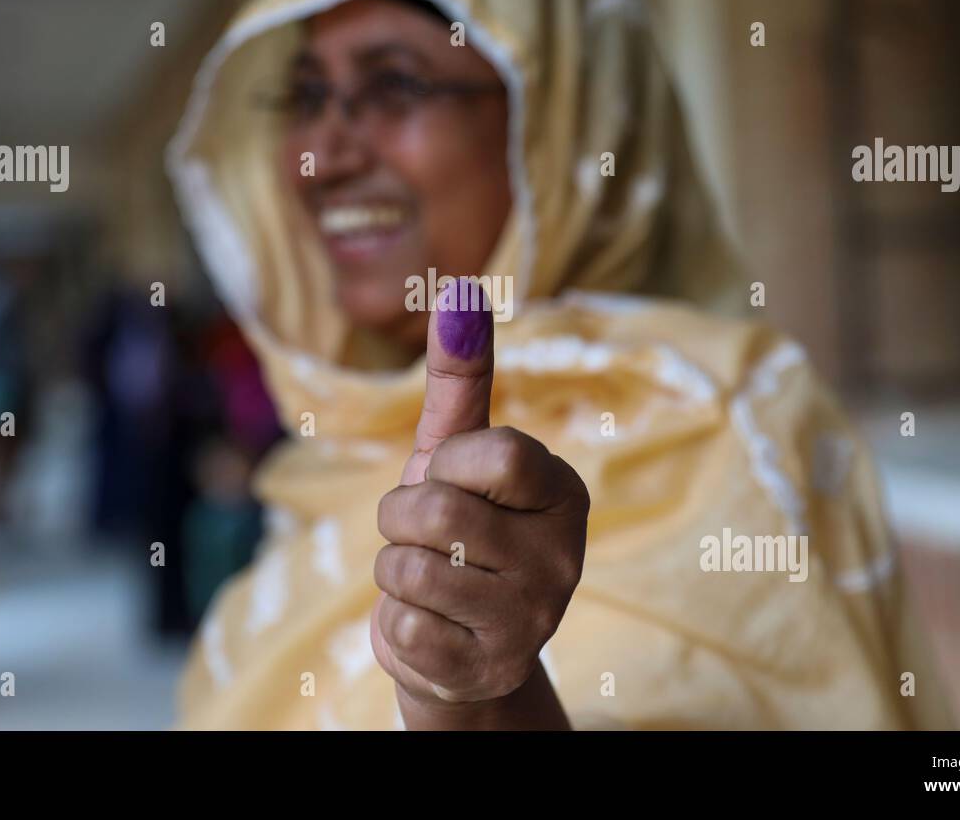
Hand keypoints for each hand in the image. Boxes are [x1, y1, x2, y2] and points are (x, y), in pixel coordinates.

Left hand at [370, 278, 589, 728]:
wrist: (457, 642)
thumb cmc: (456, 530)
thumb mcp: (453, 453)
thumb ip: (459, 377)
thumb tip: (457, 288)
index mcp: (564, 492)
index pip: (492, 453)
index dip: (445, 466)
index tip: (452, 480)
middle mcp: (564, 555)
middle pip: (437, 513)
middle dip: (402, 519)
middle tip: (426, 537)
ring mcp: (533, 619)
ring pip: (409, 570)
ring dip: (395, 573)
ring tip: (430, 581)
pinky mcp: (490, 669)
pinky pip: (404, 627)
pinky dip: (397, 626)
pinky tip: (432, 628)